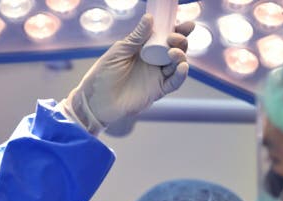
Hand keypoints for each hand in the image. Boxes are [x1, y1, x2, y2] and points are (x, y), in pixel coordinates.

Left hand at [64, 15, 194, 132]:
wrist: (96, 101)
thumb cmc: (103, 75)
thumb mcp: (119, 52)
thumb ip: (136, 37)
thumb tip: (149, 17)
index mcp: (145, 50)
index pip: (166, 37)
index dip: (178, 31)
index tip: (186, 24)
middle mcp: (154, 62)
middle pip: (176, 49)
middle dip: (180, 41)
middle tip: (173, 38)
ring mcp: (156, 76)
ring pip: (177, 65)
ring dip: (181, 56)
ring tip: (173, 53)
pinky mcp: (157, 91)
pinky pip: (174, 83)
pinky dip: (181, 75)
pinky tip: (182, 67)